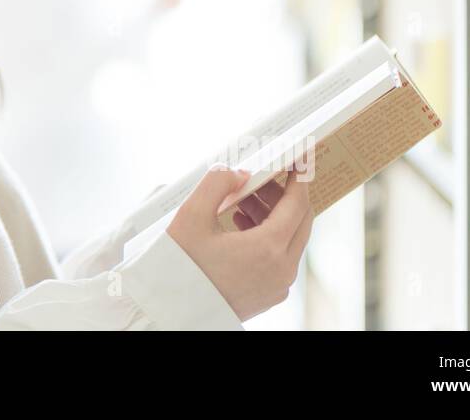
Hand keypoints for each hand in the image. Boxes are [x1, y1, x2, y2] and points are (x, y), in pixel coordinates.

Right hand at [166, 164, 312, 321]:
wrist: (170, 310)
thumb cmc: (179, 267)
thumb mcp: (192, 215)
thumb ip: (217, 184)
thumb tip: (238, 174)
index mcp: (268, 248)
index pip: (298, 204)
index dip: (298, 178)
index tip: (297, 160)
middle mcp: (281, 270)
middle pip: (299, 221)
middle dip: (283, 195)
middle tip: (261, 178)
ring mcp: (277, 286)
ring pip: (289, 240)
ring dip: (273, 215)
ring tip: (243, 201)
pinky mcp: (268, 295)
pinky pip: (280, 258)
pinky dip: (268, 236)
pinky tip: (241, 225)